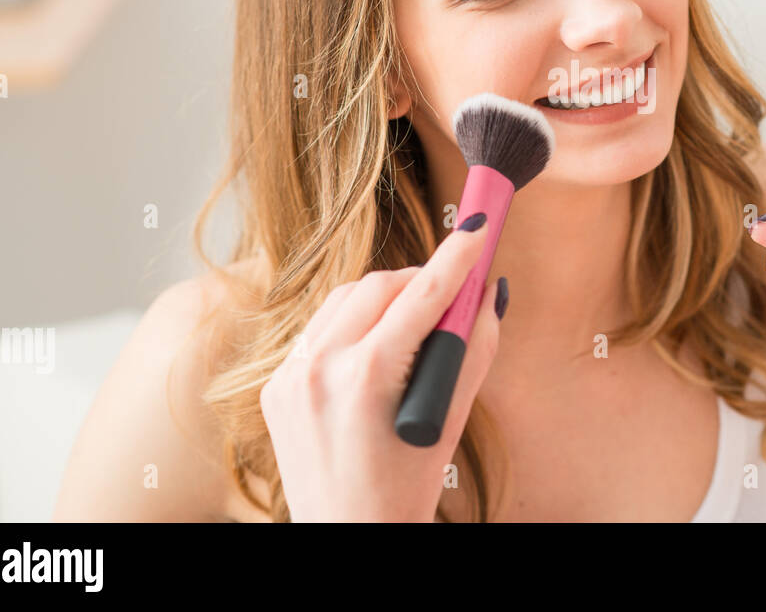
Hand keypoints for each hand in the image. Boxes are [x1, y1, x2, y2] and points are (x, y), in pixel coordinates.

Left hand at [259, 216, 502, 521]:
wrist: (349, 538)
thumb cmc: (404, 490)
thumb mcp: (452, 420)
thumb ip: (475, 349)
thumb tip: (489, 293)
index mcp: (366, 379)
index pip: (421, 295)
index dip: (457, 257)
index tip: (479, 227)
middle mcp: (320, 369)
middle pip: (380, 286)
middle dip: (422, 278)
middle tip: (455, 289)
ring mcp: (291, 377)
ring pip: (346, 299)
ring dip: (386, 297)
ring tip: (417, 319)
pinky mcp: (277, 385)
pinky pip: (321, 329)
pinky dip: (354, 324)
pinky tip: (377, 342)